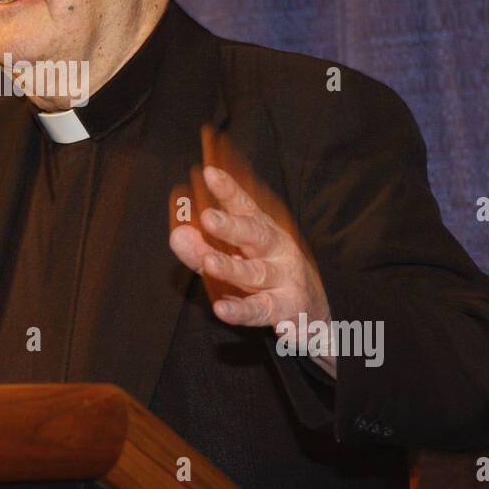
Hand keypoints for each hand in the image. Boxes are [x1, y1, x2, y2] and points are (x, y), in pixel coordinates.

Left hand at [169, 160, 336, 377]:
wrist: (312, 314)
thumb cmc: (264, 278)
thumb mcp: (232, 260)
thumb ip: (201, 248)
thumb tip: (177, 234)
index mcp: (262, 231)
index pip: (244, 207)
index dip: (228, 190)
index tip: (210, 173)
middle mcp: (276, 250)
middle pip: (254, 234)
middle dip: (231, 226)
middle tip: (208, 218)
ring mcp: (284, 279)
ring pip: (256, 273)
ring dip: (232, 269)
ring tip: (209, 263)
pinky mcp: (285, 309)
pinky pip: (261, 309)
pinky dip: (241, 311)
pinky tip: (222, 310)